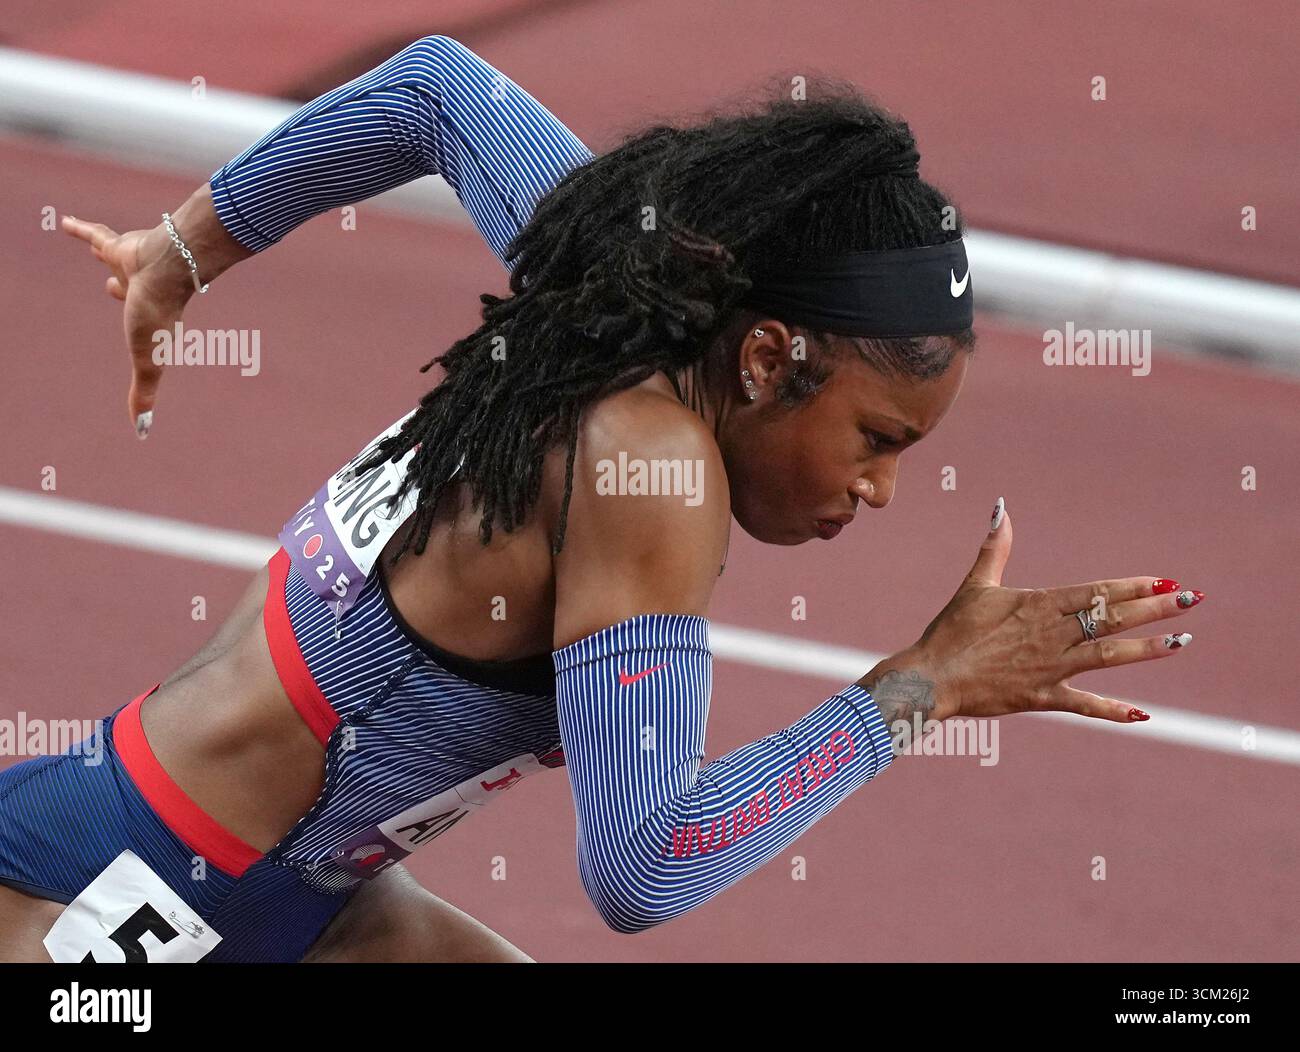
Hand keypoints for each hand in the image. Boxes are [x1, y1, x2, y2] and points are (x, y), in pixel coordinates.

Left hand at [61, 214, 194, 437]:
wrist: (169, 269)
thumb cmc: (159, 314)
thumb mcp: (147, 361)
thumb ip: (144, 391)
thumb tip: (143, 432)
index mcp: (149, 315)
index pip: (137, 319)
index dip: (131, 323)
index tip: (133, 324)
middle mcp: (141, 289)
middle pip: (125, 287)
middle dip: (119, 285)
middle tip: (111, 284)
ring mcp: (131, 267)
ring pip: (112, 260)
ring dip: (104, 253)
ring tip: (96, 248)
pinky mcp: (119, 245)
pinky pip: (94, 234)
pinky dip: (79, 229)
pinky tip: (63, 222)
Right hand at [864, 498, 1200, 724]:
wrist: (931, 677)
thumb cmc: (951, 630)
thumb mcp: (976, 586)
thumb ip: (996, 548)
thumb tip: (1002, 508)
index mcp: (1037, 605)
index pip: (1095, 592)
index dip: (1132, 587)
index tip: (1164, 579)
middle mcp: (1050, 634)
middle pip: (1111, 618)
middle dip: (1155, 609)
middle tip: (1191, 600)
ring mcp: (1049, 668)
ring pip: (1108, 656)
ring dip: (1147, 649)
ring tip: (1182, 642)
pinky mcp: (1041, 697)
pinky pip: (1083, 705)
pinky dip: (1111, 710)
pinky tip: (1142, 713)